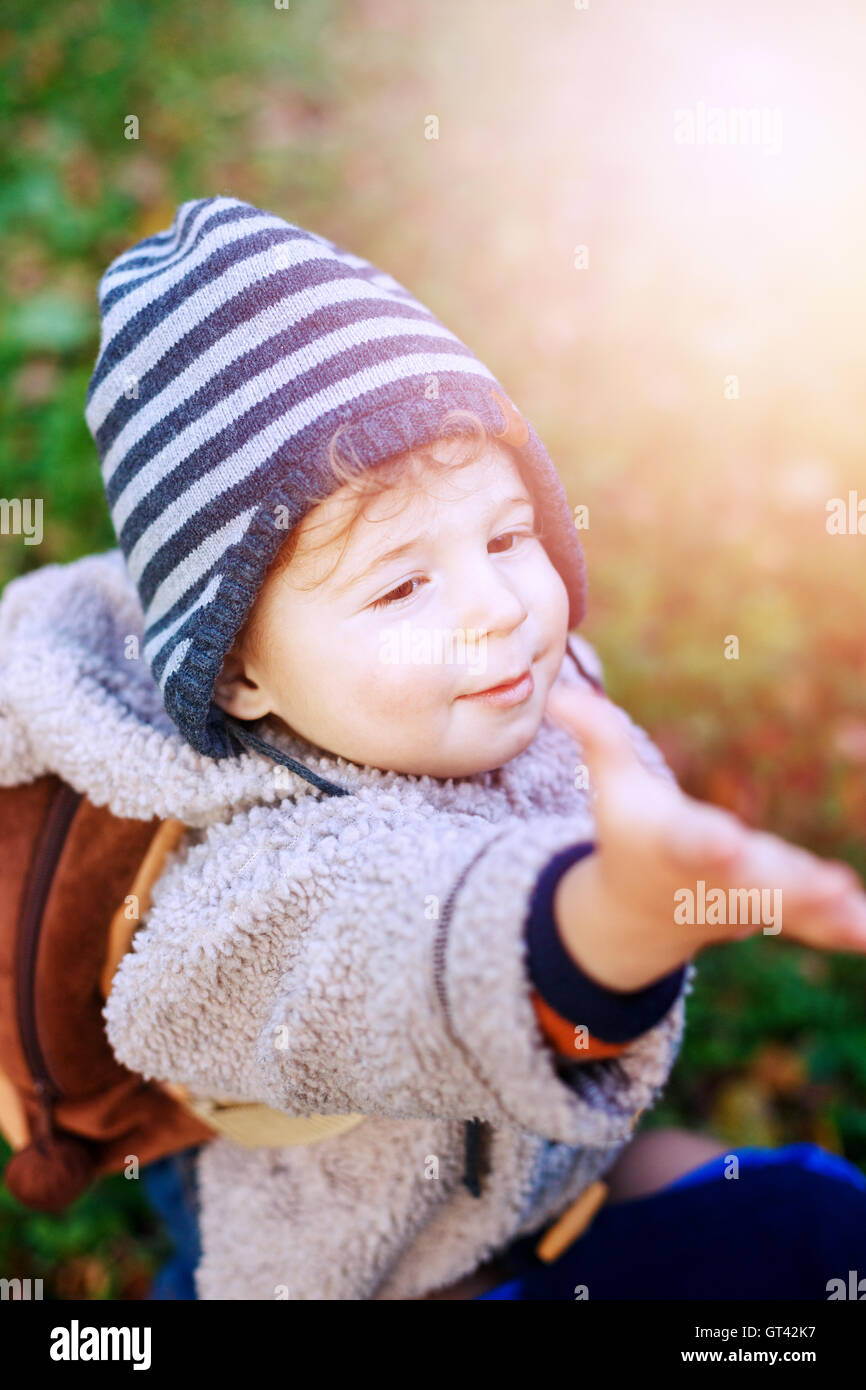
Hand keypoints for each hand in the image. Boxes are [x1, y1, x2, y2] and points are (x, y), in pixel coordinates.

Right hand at [545, 678, 865, 991]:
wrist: (639, 913)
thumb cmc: (630, 834)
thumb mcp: (613, 787)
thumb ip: (599, 738)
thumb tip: (562, 692)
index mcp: (673, 845)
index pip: (689, 843)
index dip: (706, 843)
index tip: (726, 842)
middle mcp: (713, 879)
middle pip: (751, 881)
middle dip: (787, 883)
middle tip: (827, 884)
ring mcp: (746, 902)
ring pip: (787, 904)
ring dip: (821, 906)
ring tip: (850, 901)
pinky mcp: (773, 912)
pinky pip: (812, 925)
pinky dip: (841, 929)